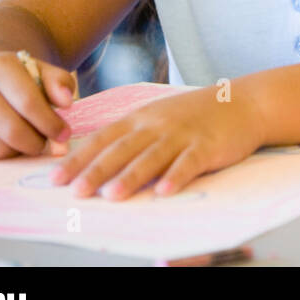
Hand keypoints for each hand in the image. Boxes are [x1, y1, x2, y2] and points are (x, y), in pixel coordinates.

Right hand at [0, 50, 74, 160]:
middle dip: (36, 143)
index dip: (51, 124)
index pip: (28, 103)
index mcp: (0, 66)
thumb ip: (59, 82)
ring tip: (27, 141)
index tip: (64, 134)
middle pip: (11, 130)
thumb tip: (66, 102)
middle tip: (47, 144)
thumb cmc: (16, 77)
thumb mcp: (41, 70)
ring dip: (18, 151)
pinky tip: (4, 143)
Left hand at [49, 86, 265, 199]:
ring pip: (153, 157)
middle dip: (98, 170)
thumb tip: (94, 161)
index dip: (79, 158)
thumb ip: (131, 136)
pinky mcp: (208, 146)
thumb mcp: (158, 116)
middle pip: (123, 149)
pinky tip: (164, 191)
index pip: (103, 138)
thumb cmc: (196, 114)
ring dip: (132, 176)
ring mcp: (183, 134)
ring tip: (113, 196)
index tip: (56, 179)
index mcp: (141, 118)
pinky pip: (190, 162)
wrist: (242, 103)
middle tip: (77, 192)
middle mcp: (158, 124)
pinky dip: (176, 176)